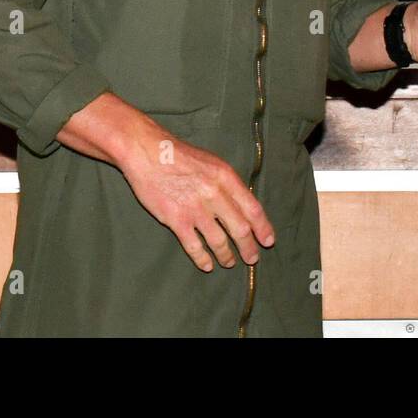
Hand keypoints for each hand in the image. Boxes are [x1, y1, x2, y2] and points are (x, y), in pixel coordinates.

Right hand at [118, 123, 275, 272]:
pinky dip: (202, 258)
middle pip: (240, 228)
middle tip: (253, 259)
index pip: (252, 208)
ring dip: (227, 255)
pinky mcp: (176, 219)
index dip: (263, 227)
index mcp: (226, 177)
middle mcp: (214, 194)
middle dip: (249, 247)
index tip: (268, 240)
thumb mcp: (213, 163)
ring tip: (230, 263)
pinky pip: (194, 246)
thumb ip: (228, 184)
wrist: (148, 152)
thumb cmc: (181, 156)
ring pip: (219, 241)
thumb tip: (242, 205)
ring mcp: (195, 209)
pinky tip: (207, 265)